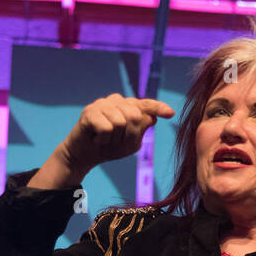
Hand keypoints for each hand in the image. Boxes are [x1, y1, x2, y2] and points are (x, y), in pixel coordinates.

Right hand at [58, 94, 174, 177]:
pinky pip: (107, 128)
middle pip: (136, 117)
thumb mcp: (131, 144)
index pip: (147, 105)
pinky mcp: (90, 111)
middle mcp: (118, 101)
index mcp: (130, 107)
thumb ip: (141, 131)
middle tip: (115, 141)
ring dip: (114, 139)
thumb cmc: (109, 147)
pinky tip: (97, 138)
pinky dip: (103, 140)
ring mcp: (103, 103)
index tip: (170, 113)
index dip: (158, 108)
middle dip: (128, 135)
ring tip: (105, 139)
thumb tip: (150, 118)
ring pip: (121, 122)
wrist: (85, 155)